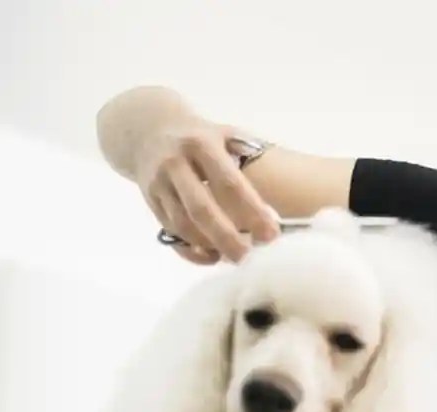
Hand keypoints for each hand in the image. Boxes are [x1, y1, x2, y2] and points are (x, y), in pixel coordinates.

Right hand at [135, 120, 279, 264]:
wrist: (147, 129)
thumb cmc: (201, 136)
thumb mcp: (225, 134)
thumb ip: (249, 157)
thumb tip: (290, 189)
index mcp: (202, 144)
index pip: (230, 183)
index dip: (252, 212)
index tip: (271, 234)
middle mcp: (176, 163)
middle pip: (202, 209)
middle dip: (227, 238)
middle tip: (250, 258)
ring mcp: (159, 183)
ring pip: (182, 225)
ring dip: (208, 246)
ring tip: (234, 258)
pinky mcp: (149, 200)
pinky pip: (170, 231)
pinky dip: (191, 249)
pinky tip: (212, 256)